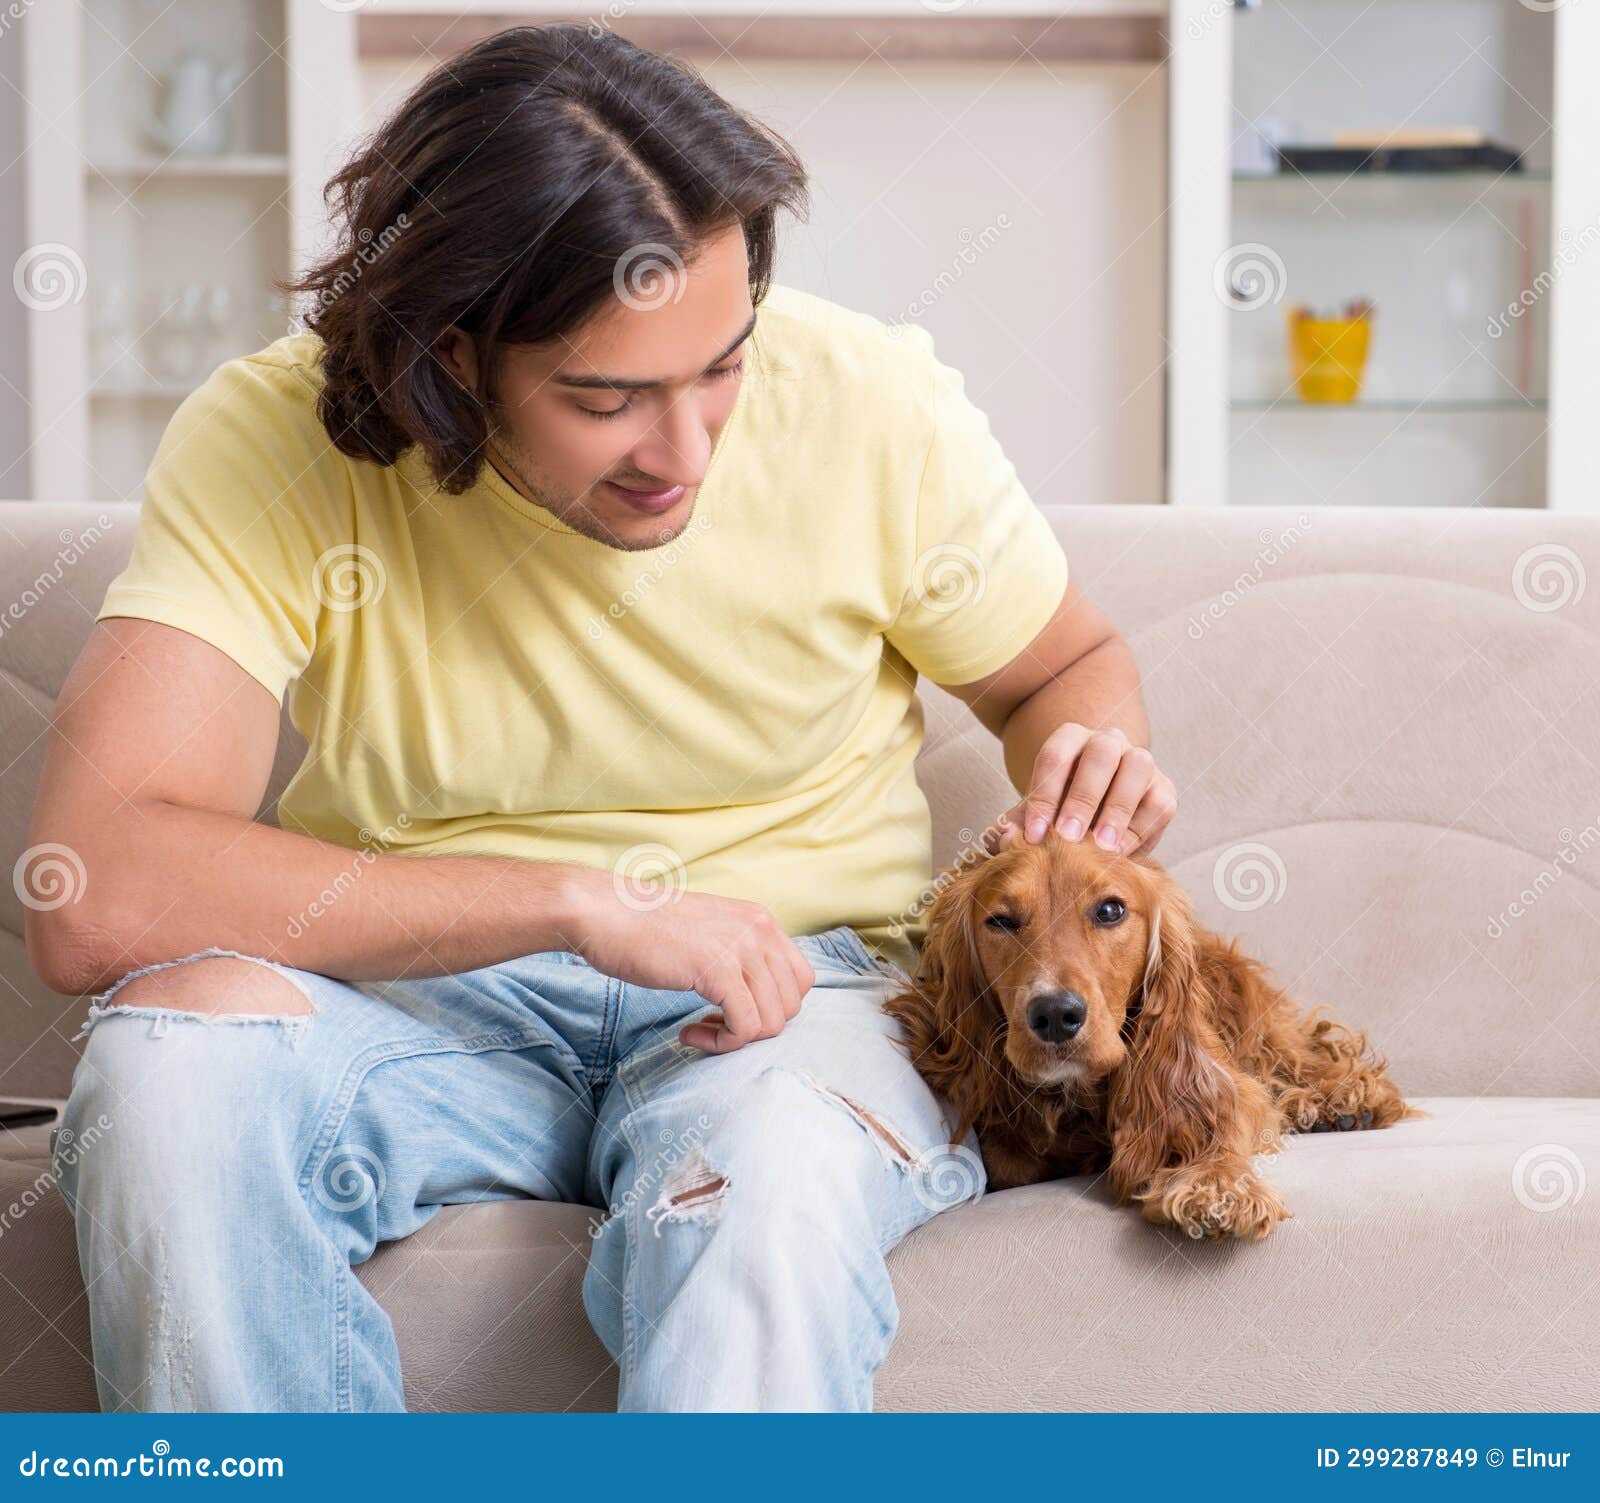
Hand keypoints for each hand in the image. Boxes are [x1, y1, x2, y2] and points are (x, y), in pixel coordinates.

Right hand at [565, 877, 813, 1053]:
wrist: (606, 914)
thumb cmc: (646, 930)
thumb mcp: (710, 935)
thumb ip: (739, 956)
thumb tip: (760, 1001)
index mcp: (761, 921)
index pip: (801, 980)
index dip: (771, 1007)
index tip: (733, 1011)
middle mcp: (760, 930)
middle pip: (791, 1005)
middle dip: (755, 1027)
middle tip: (713, 1025)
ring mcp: (743, 948)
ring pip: (772, 1022)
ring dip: (734, 1039)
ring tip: (697, 1029)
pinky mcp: (720, 971)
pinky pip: (745, 1028)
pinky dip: (720, 1043)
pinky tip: (687, 1032)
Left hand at [991, 723, 1177, 856]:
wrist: (1095, 815)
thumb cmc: (1059, 810)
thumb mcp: (1035, 814)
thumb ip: (1017, 825)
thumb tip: (1004, 838)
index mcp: (1070, 739)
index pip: (1055, 756)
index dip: (1044, 796)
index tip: (1034, 835)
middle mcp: (1107, 741)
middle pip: (1100, 754)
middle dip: (1083, 797)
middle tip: (1069, 838)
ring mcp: (1139, 761)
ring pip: (1137, 767)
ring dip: (1118, 809)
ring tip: (1102, 847)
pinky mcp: (1163, 788)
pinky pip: (1160, 802)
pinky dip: (1142, 829)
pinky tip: (1121, 854)